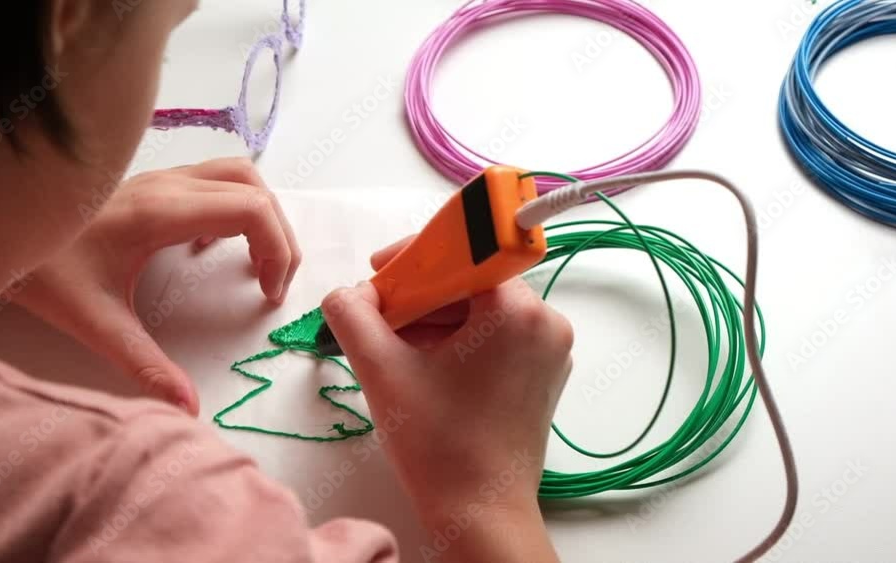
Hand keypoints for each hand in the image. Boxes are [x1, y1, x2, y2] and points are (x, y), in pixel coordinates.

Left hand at [18, 158, 301, 415]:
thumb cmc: (41, 272)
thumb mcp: (94, 322)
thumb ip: (145, 365)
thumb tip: (188, 409)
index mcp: (161, 212)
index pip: (252, 209)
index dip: (277, 250)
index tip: (266, 294)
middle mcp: (166, 185)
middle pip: (255, 187)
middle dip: (280, 234)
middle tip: (271, 283)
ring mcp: (158, 178)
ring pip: (237, 174)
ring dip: (261, 213)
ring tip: (256, 261)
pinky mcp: (149, 184)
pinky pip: (212, 180)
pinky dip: (232, 207)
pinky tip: (210, 248)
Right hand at [321, 238, 571, 562]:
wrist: (480, 513)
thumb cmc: (438, 444)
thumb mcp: (382, 370)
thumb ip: (352, 317)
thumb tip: (344, 294)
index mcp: (517, 310)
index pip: (461, 253)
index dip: (413, 256)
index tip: (379, 272)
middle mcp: (546, 322)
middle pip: (472, 282)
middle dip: (420, 294)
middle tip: (380, 315)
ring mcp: (551, 350)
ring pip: (484, 310)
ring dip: (437, 318)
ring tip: (397, 345)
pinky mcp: (545, 374)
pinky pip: (499, 336)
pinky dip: (462, 339)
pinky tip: (427, 363)